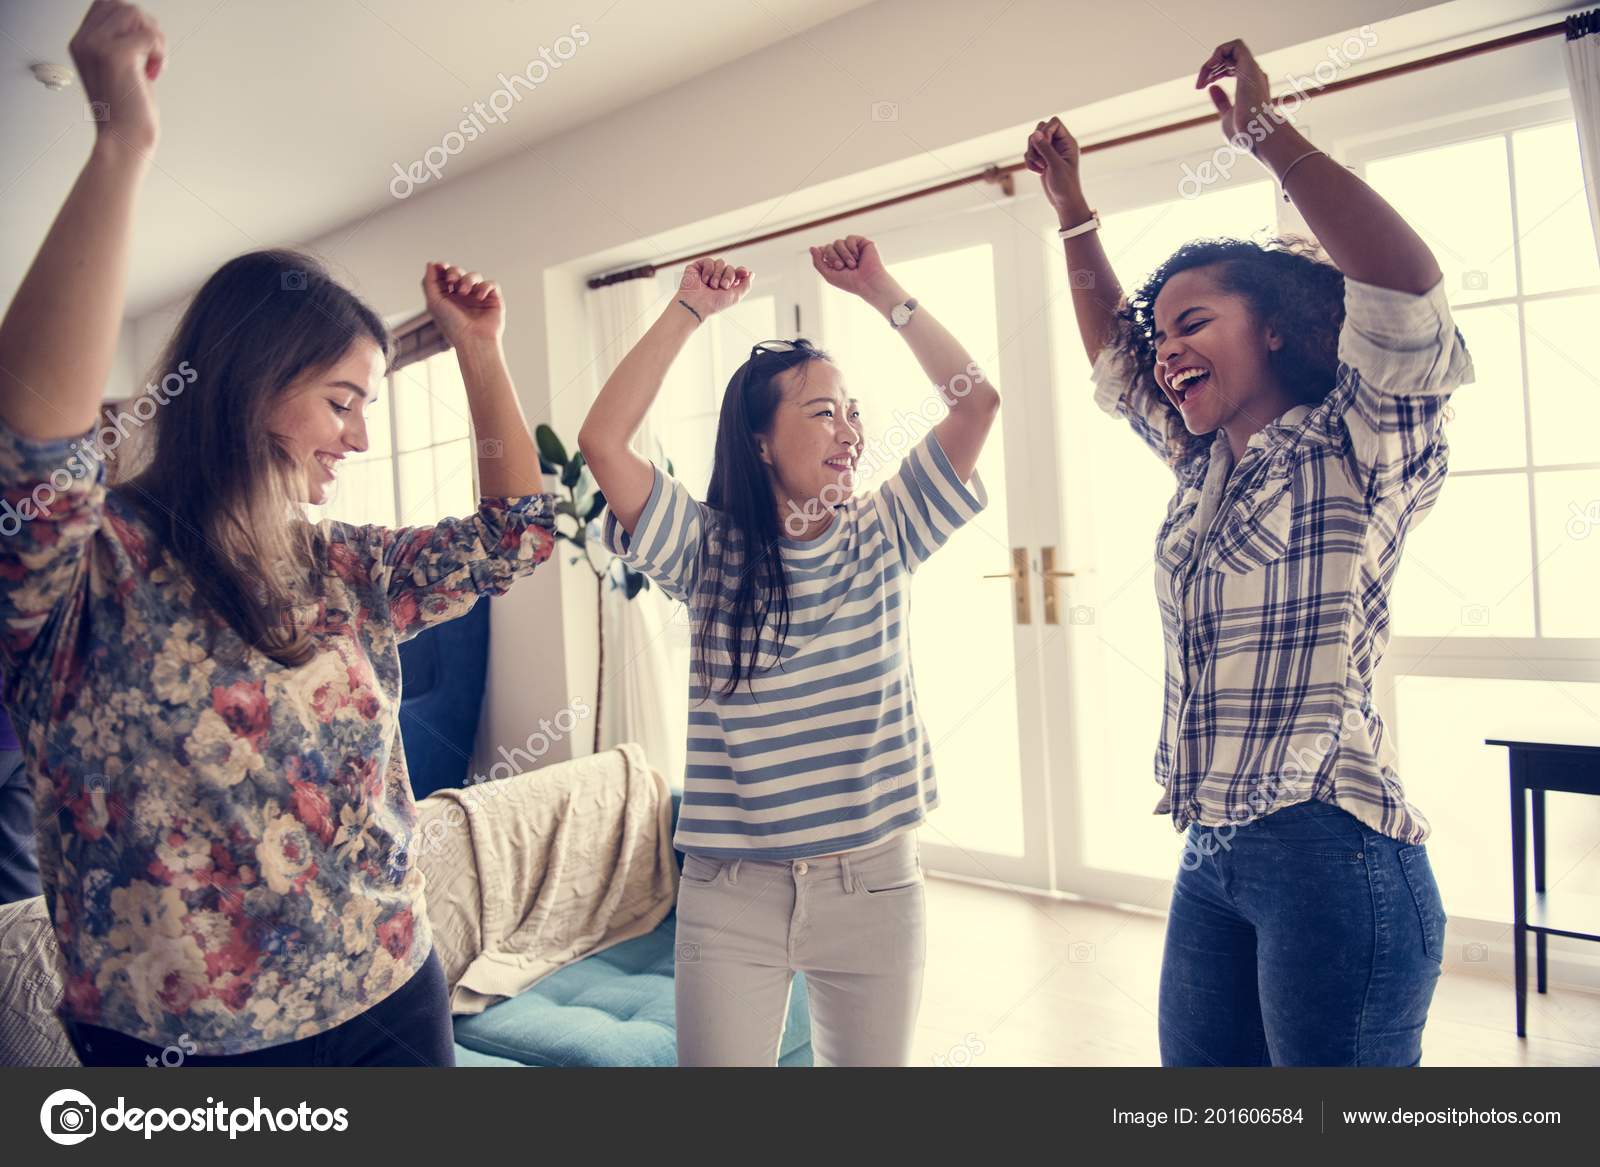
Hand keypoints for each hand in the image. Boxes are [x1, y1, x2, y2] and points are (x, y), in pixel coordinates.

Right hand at [70, 0, 164, 153]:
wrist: (125, 139)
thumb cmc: (127, 110)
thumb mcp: (120, 68)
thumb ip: (122, 41)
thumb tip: (142, 21)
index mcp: (82, 43)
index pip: (107, 5)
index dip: (132, 22)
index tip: (141, 50)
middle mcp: (84, 41)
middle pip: (122, 5)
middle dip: (145, 27)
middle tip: (150, 56)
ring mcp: (97, 46)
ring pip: (136, 14)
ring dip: (155, 39)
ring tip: (152, 65)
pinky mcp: (115, 55)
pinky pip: (150, 35)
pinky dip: (160, 53)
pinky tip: (154, 73)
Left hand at [423, 262, 503, 346]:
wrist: (473, 340)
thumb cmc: (452, 325)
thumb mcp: (434, 303)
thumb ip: (429, 282)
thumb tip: (430, 263)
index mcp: (447, 296)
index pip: (444, 275)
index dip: (443, 268)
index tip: (441, 267)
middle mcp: (462, 296)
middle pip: (458, 272)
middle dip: (454, 272)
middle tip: (452, 280)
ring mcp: (478, 296)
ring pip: (474, 275)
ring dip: (468, 279)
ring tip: (464, 291)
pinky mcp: (493, 299)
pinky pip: (491, 283)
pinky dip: (485, 287)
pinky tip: (479, 297)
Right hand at [675, 258, 751, 320]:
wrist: (697, 304)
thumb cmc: (714, 303)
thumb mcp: (735, 296)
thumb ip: (746, 285)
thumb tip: (752, 274)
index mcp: (726, 283)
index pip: (737, 272)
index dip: (741, 271)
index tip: (743, 272)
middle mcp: (717, 277)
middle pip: (730, 267)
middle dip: (728, 276)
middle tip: (722, 286)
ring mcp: (707, 271)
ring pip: (720, 262)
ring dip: (718, 275)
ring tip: (712, 285)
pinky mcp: (697, 267)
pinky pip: (709, 261)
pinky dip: (708, 270)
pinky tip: (704, 280)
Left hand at [809, 236, 900, 310]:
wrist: (867, 282)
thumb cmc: (850, 282)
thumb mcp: (828, 274)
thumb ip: (818, 262)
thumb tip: (812, 247)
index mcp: (835, 260)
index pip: (823, 251)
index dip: (824, 256)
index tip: (833, 266)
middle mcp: (843, 253)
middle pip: (828, 246)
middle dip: (833, 256)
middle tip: (841, 267)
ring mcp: (852, 248)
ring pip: (838, 242)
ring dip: (843, 255)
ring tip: (852, 265)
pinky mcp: (862, 243)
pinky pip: (849, 238)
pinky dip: (851, 248)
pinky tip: (857, 257)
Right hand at [1024, 117, 1087, 219]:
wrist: (1063, 201)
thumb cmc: (1065, 185)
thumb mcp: (1056, 165)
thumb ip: (1045, 148)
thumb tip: (1035, 133)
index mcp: (1067, 142)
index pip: (1054, 123)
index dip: (1046, 130)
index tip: (1044, 144)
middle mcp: (1058, 144)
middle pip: (1040, 129)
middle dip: (1035, 143)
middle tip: (1041, 158)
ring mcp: (1049, 152)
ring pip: (1032, 142)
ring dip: (1031, 155)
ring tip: (1040, 167)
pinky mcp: (1041, 160)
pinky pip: (1029, 153)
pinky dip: (1030, 163)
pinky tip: (1038, 172)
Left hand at [1196, 39, 1271, 145]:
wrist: (1255, 133)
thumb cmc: (1244, 132)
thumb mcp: (1227, 116)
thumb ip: (1221, 101)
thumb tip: (1211, 86)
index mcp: (1251, 87)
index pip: (1232, 68)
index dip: (1214, 73)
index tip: (1201, 86)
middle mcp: (1254, 75)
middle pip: (1229, 58)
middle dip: (1209, 68)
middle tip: (1199, 84)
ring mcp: (1253, 70)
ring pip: (1231, 49)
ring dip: (1212, 60)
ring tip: (1203, 78)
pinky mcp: (1249, 64)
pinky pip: (1235, 45)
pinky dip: (1219, 52)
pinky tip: (1210, 67)